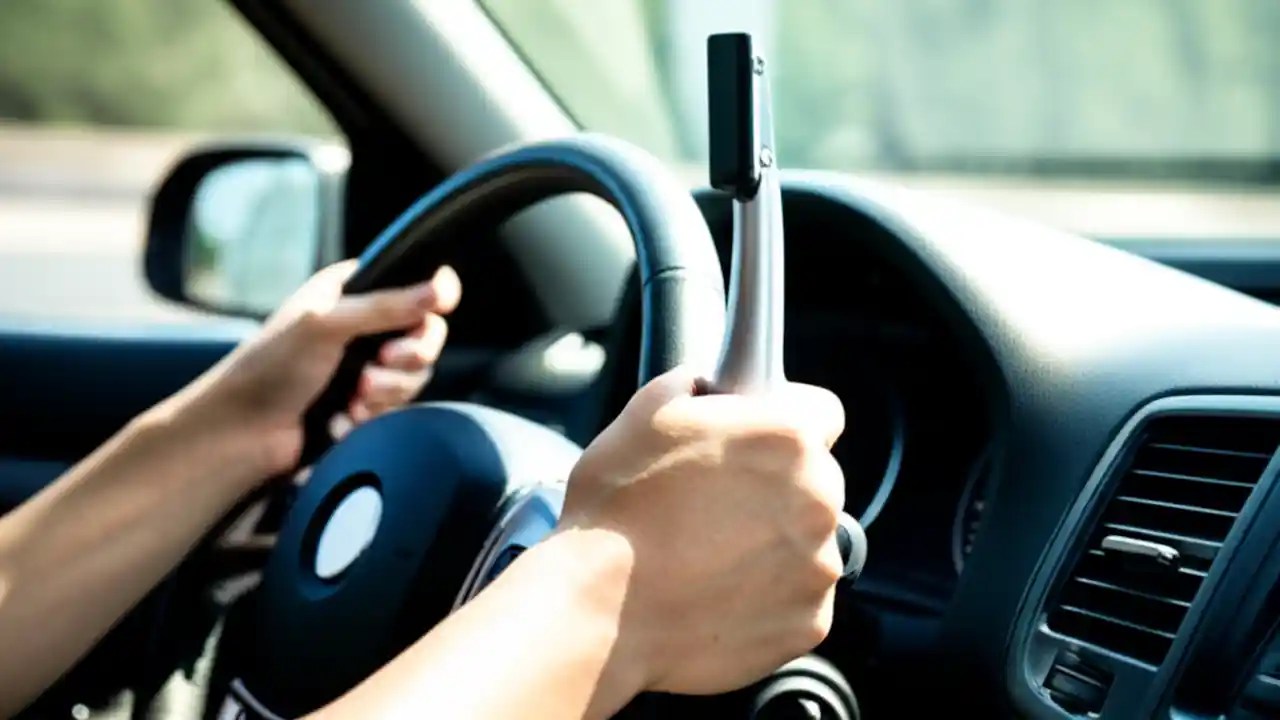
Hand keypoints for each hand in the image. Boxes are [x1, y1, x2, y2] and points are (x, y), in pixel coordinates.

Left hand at [170, 260, 460, 481]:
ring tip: (352, 401)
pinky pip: (395, 409)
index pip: (413, 282)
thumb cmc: (272, 367)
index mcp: (351, 291)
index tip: (439, 307)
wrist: (243, 434)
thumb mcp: (326, 325)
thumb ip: (386, 306)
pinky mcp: (364, 403)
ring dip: (386, 394)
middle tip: (380, 366)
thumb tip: (440, 289)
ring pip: (413, 377)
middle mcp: (363, 324)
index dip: (432, 296)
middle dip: (407, 358)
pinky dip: (371, 418)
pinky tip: (341, 421)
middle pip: (425, 335)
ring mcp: (365, 366)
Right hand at [556, 368, 845, 700]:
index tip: (762, 437)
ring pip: (808, 544)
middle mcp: (818, 501)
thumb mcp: (643, 417)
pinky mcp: (807, 624)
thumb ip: (692, 385)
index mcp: (787, 438)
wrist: (599, 615)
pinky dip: (767, 599)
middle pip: (816, 481)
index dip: (787, 418)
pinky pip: (798, 601)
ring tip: (708, 556)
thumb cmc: (616, 515)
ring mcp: (818, 569)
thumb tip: (704, 384)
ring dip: (773, 546)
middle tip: (716, 503)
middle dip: (777, 487)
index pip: (822, 410)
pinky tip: (716, 595)